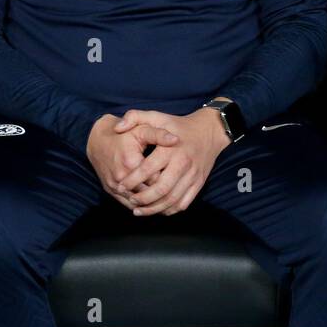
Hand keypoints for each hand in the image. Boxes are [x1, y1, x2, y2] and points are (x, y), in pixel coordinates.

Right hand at [86, 113, 179, 209]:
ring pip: (139, 202)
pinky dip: (141, 206)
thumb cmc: (124, 135)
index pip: (158, 180)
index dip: (170, 179)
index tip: (179, 176)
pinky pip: (128, 204)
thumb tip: (176, 140)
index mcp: (131, 163)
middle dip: (162, 193)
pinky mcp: (110, 191)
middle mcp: (121, 178)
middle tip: (177, 190)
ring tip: (168, 198)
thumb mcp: (142, 129)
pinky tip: (153, 203)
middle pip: (149, 193)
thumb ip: (159, 134)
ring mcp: (114, 186)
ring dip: (152, 203)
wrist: (97, 141)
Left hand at [112, 108, 229, 215]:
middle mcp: (183, 163)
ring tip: (139, 210)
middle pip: (161, 189)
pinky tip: (158, 210)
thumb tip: (118, 128)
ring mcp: (192, 175)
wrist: (209, 131)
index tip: (120, 186)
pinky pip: (184, 202)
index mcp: (170, 148)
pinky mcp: (198, 183)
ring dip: (154, 209)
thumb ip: (135, 117)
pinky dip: (170, 210)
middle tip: (130, 200)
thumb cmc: (178, 125)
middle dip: (143, 198)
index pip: (148, 169)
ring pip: (172, 199)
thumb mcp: (157, 116)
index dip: (132, 180)